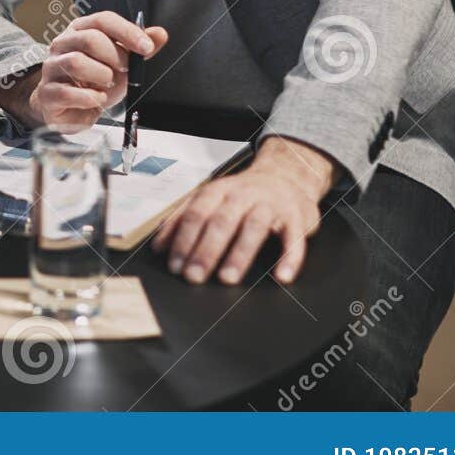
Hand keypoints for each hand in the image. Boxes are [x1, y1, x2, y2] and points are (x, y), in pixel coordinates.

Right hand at [11, 11, 167, 130]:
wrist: (69, 109)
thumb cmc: (93, 81)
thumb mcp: (121, 64)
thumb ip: (139, 49)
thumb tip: (160, 34)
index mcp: (81, 30)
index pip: (103, 20)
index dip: (127, 32)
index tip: (147, 47)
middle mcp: (63, 44)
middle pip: (90, 39)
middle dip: (115, 57)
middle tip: (124, 70)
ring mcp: (52, 68)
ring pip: (77, 63)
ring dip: (101, 77)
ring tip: (107, 86)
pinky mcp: (47, 93)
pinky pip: (68, 93)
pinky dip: (90, 98)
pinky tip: (96, 99)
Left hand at [151, 136, 336, 284]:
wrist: (286, 176)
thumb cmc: (242, 195)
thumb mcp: (210, 199)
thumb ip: (183, 220)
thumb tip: (159, 247)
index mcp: (218, 191)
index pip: (196, 214)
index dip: (183, 239)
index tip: (174, 265)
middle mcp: (243, 194)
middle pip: (222, 221)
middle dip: (205, 250)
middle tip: (194, 276)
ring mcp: (271, 204)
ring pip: (254, 227)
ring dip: (239, 254)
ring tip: (227, 278)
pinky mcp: (296, 217)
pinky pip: (294, 238)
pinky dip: (289, 258)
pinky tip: (281, 277)